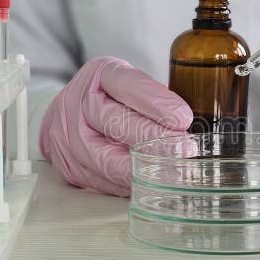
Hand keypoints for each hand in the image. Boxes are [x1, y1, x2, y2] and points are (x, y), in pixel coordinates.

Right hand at [40, 57, 191, 195]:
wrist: (66, 116)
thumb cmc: (110, 98)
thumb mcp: (130, 84)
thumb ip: (155, 98)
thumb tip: (192, 124)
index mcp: (99, 75)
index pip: (126, 84)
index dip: (156, 102)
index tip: (183, 118)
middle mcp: (78, 102)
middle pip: (114, 121)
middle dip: (153, 138)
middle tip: (183, 149)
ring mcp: (68, 136)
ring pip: (104, 156)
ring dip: (141, 168)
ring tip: (172, 172)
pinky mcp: (69, 165)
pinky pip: (99, 179)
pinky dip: (128, 184)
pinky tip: (150, 185)